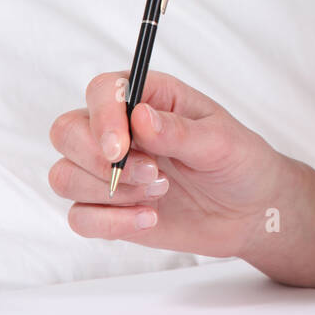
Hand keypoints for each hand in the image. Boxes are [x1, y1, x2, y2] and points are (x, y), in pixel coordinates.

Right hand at [49, 70, 313, 278]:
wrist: (250, 211)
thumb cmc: (239, 161)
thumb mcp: (220, 141)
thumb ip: (179, 131)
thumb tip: (140, 116)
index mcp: (148, 97)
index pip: (102, 91)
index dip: (103, 117)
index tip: (121, 148)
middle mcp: (119, 129)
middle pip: (67, 132)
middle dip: (100, 161)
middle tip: (153, 174)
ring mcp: (109, 170)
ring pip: (64, 175)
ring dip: (111, 192)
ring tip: (161, 193)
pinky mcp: (108, 208)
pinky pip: (79, 216)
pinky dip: (110, 223)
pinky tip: (149, 219)